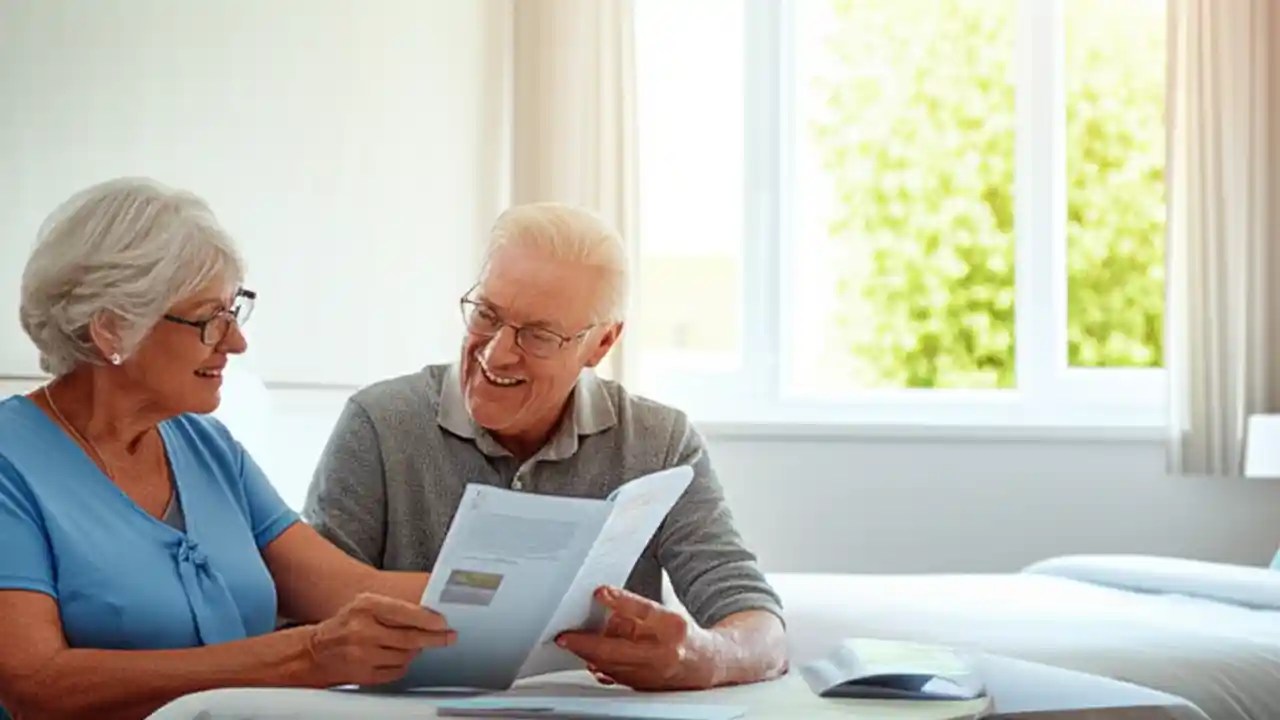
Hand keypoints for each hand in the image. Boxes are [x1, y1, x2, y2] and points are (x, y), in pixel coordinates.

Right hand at [305, 592, 455, 686]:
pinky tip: (399, 657)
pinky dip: (403, 664)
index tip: (443, 623)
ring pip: (406, 656)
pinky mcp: (364, 674)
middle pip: (410, 638)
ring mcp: (363, 655)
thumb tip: (429, 615)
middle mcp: (364, 630)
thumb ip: (394, 607)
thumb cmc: (347, 623)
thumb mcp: (366, 604)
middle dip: (434, 638)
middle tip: (449, 637)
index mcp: (366, 607)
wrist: (316, 651)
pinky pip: (396, 671)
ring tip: (415, 645)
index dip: (428, 620)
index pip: (406, 613)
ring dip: (416, 651)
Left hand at [556, 586, 719, 690]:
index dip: (620, 600)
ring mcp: (651, 674)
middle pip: (618, 650)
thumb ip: (633, 608)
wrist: (703, 664)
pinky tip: (590, 658)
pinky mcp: (642, 686)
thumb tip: (605, 600)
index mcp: (670, 629)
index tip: (600, 592)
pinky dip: (599, 666)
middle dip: (587, 644)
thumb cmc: (682, 636)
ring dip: (589, 655)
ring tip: (572, 643)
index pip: (643, 611)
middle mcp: (662, 654)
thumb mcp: (662, 613)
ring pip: (612, 666)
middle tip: (565, 636)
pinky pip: (615, 676)